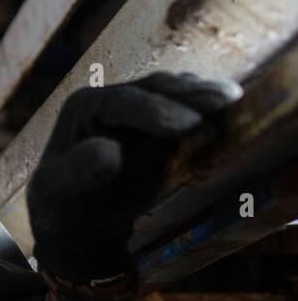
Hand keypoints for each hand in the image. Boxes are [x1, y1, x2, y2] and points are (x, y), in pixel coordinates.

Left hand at [27, 71, 241, 284]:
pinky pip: (185, 107)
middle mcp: (111, 98)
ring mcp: (137, 104)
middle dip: (190, 95)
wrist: (80, 211)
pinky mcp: (158, 117)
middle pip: (154, 89)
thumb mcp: (64, 188)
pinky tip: (232, 111)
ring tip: (236, 100)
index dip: (158, 111)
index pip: (124, 103)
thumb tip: (110, 153)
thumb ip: (84, 169)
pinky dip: (206, 108)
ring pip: (173, 93)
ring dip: (204, 96)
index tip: (191, 124)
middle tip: (229, 99)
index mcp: (84, 107)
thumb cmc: (66, 199)